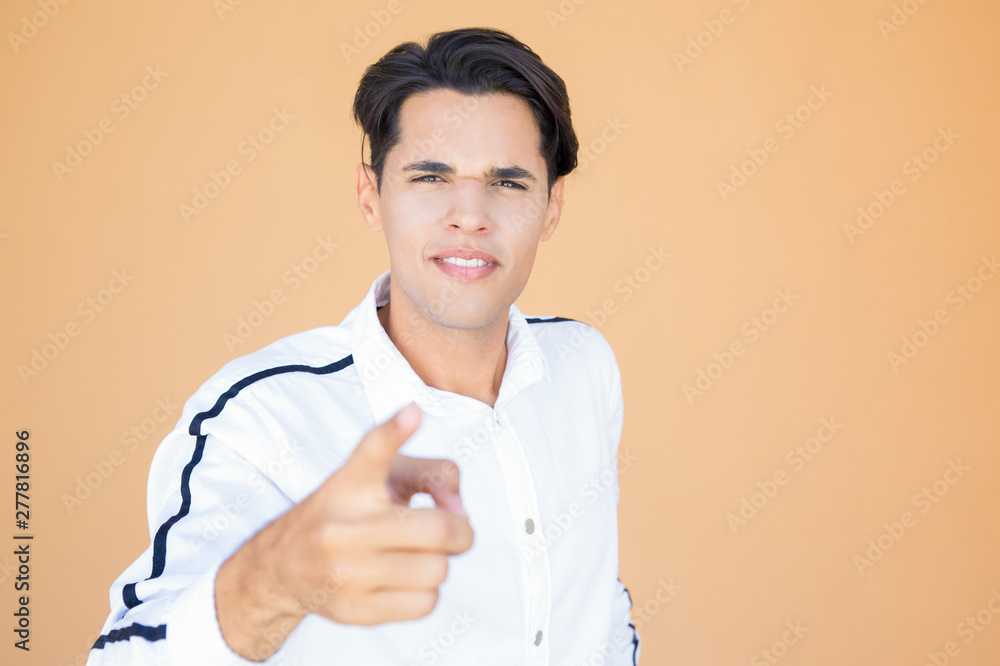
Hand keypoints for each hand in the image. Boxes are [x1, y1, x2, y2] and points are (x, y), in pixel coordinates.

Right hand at [216, 402, 473, 658]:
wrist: (285, 564)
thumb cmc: (348, 511)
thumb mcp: (383, 475)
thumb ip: (435, 475)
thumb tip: (459, 509)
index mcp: (351, 483)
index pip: (373, 451)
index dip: (394, 431)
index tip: (412, 413)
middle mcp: (344, 524)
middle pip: (438, 529)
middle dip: (460, 531)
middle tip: (452, 529)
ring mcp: (346, 571)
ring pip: (437, 570)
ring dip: (440, 562)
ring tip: (418, 554)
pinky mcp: (354, 610)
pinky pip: (425, 604)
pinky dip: (426, 591)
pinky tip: (404, 578)